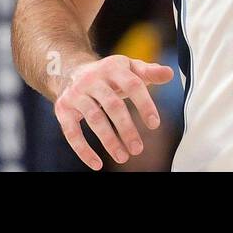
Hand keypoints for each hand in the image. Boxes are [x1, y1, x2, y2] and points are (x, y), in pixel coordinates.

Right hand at [53, 55, 174, 169]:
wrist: (70, 70)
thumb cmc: (109, 75)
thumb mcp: (129, 68)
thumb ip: (149, 72)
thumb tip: (170, 73)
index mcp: (113, 68)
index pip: (133, 85)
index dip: (144, 104)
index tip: (154, 124)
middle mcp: (93, 79)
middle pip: (112, 105)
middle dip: (126, 128)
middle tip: (138, 149)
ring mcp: (76, 94)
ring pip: (94, 119)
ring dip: (109, 140)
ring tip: (123, 157)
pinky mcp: (62, 108)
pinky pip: (71, 132)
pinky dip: (83, 150)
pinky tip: (97, 164)